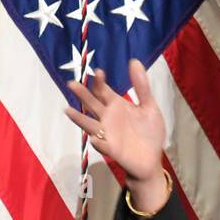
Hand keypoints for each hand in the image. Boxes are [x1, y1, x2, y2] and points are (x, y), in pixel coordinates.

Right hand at [63, 58, 166, 188]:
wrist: (151, 158)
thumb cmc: (149, 133)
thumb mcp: (149, 107)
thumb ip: (141, 87)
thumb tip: (134, 61)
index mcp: (117, 105)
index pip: (103, 90)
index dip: (99, 81)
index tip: (98, 71)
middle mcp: (108, 117)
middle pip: (91, 104)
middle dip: (82, 95)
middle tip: (72, 84)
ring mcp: (107, 133)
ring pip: (89, 123)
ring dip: (79, 118)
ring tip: (68, 110)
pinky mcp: (110, 148)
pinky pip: (101, 144)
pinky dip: (97, 141)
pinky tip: (94, 138)